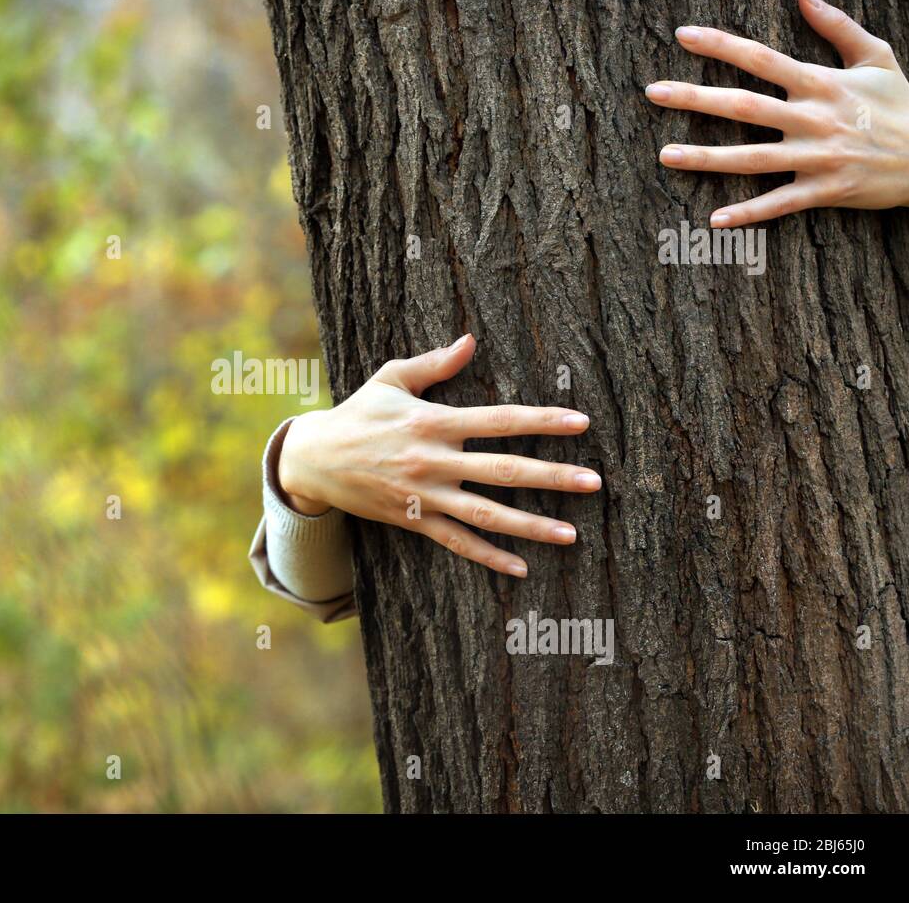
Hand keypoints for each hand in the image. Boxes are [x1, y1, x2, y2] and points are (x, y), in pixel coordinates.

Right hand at [276, 333, 600, 577]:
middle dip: (552, 477)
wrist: (314, 459)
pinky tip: (521, 567)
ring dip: (531, 525)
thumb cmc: (358, 413)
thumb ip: (434, 364)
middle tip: (594, 483)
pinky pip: (457, 543)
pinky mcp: (414, 521)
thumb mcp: (392, 379)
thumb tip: (471, 341)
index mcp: (434, 421)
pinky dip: (489, 557)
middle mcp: (434, 460)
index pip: (498, 420)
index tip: (581, 423)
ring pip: (486, 514)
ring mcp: (425, 495)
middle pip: (503, 470)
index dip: (542, 421)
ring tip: (571, 534)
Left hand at [646, 0, 908, 226]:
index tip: (683, 36)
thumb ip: (837, 26)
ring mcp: (818, 156)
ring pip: (751, 158)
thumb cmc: (901, 105)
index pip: (762, 58)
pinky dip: (748, 213)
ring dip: (705, 158)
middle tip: (653, 92)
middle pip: (745, 106)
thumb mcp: (876, 57)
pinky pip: (779, 204)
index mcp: (822, 83)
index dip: (721, 46)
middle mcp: (814, 118)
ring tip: (664, 155)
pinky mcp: (825, 191)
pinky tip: (714, 219)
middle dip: (696, 98)